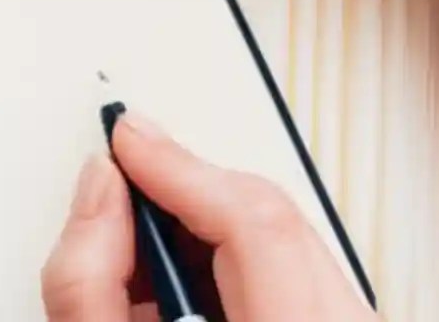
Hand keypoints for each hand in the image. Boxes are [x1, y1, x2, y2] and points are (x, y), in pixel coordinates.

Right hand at [41, 112, 374, 321]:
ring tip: (149, 267)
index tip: (125, 137)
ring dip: (206, 226)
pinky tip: (191, 285)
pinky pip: (296, 260)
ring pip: (284, 231)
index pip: (254, 221)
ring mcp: (349, 320)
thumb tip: (99, 187)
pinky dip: (235, 255)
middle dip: (184, 188)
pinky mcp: (341, 316)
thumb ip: (89, 278)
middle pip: (271, 214)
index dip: (178, 164)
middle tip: (120, 186)